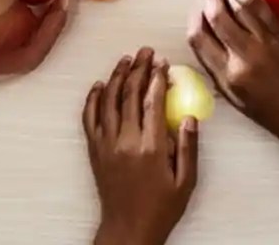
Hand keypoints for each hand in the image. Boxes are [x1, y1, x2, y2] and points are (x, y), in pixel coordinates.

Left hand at [84, 48, 196, 244]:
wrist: (128, 229)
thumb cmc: (161, 208)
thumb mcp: (186, 181)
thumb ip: (188, 147)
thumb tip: (189, 116)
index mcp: (150, 147)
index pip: (152, 101)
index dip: (157, 78)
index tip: (162, 63)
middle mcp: (125, 141)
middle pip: (130, 94)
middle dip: (139, 69)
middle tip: (146, 52)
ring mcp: (106, 144)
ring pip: (109, 100)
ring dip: (117, 76)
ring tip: (126, 59)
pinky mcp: (94, 150)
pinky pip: (89, 118)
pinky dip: (93, 98)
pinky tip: (100, 84)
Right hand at [186, 0, 278, 143]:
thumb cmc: (269, 110)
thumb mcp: (232, 96)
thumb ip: (215, 68)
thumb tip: (204, 38)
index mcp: (227, 74)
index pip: (199, 38)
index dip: (193, 18)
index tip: (194, 11)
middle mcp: (243, 55)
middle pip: (217, 16)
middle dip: (208, 0)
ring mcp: (265, 42)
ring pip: (239, 6)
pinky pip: (262, 7)